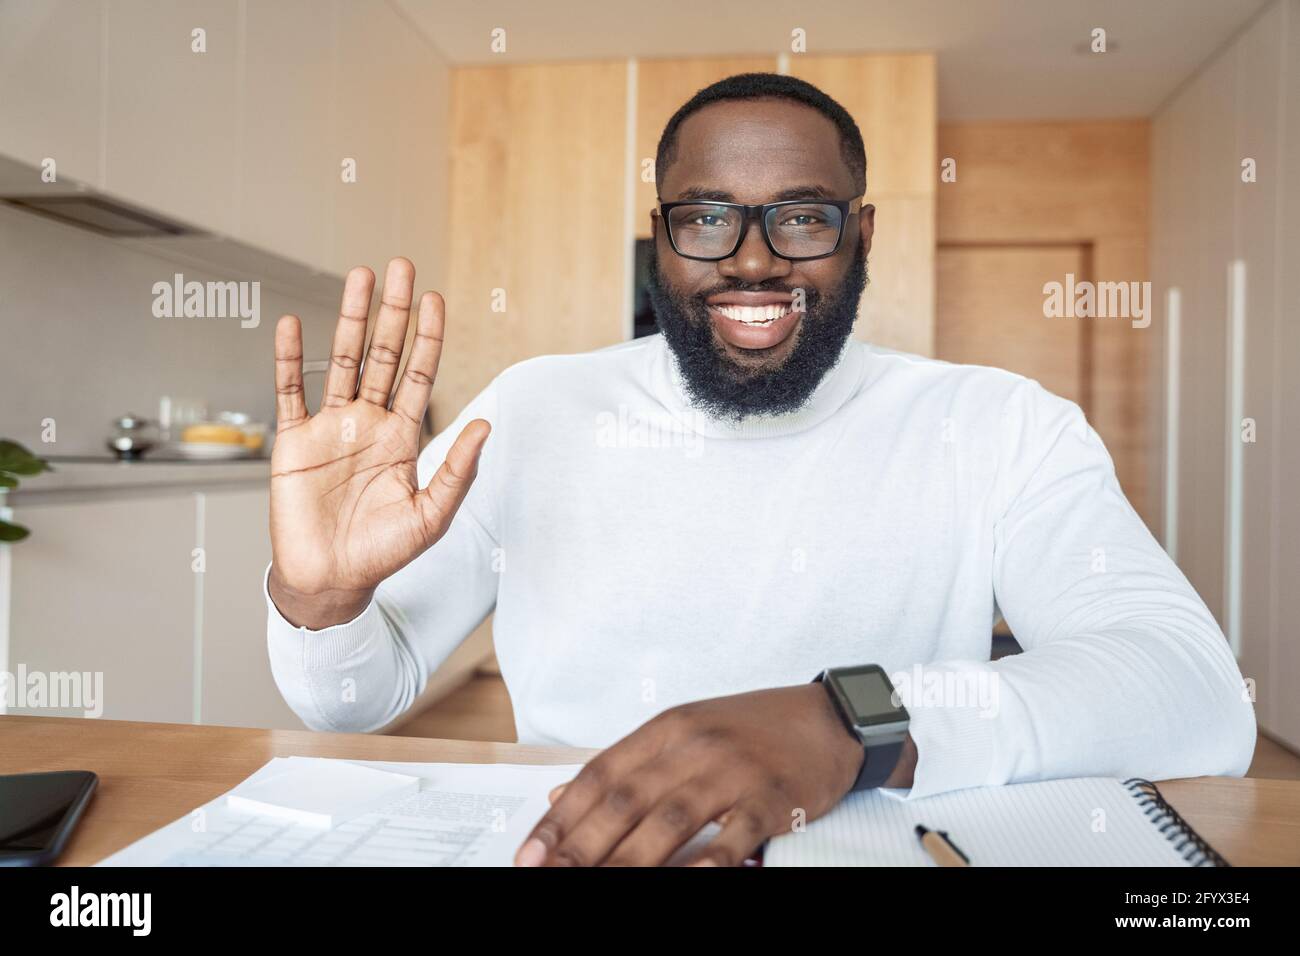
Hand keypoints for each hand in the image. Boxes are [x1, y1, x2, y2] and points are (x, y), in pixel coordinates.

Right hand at [268, 257, 490, 628]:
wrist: (330, 580)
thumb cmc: (381, 552)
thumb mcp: (431, 515)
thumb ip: (457, 470)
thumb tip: (486, 426)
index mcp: (402, 437)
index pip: (419, 374)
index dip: (428, 337)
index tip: (435, 299)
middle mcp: (367, 423)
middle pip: (382, 354)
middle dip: (392, 312)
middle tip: (400, 267)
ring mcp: (330, 427)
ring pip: (341, 360)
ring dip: (349, 318)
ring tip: (358, 277)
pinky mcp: (293, 441)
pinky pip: (290, 391)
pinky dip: (290, 358)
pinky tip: (291, 324)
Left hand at [515, 683, 917, 866]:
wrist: (830, 719)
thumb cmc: (753, 728)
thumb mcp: (685, 731)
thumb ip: (628, 764)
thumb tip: (561, 795)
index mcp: (667, 728)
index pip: (600, 774)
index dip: (561, 818)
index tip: (530, 854)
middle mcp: (694, 745)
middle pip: (625, 800)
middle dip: (580, 847)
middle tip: (548, 877)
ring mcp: (733, 770)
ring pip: (669, 820)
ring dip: (627, 862)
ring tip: (592, 888)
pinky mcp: (771, 797)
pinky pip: (733, 836)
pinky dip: (706, 863)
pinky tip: (684, 882)